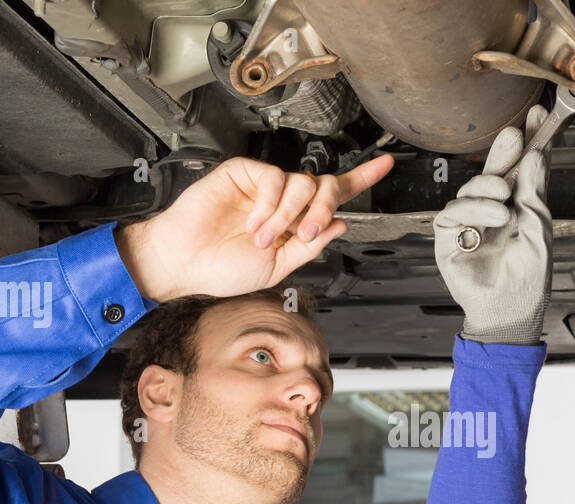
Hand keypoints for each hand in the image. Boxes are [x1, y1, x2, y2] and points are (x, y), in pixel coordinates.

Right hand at [116, 153, 393, 300]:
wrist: (187, 263)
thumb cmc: (223, 268)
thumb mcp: (278, 267)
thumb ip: (309, 246)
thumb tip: (339, 223)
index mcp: (295, 222)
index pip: (333, 196)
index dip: (362, 179)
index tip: (387, 164)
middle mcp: (284, 201)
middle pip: (325, 187)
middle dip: (324, 208)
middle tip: (305, 232)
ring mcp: (265, 186)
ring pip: (301, 184)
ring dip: (289, 215)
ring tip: (264, 238)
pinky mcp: (244, 173)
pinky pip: (274, 179)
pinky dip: (269, 206)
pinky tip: (254, 224)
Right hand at [433, 105, 552, 345]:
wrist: (508, 314)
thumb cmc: (528, 281)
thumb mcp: (540, 233)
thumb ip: (535, 193)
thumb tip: (535, 154)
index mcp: (519, 209)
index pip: (523, 169)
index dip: (530, 142)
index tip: (540, 116)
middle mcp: (493, 211)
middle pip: (494, 170)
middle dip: (503, 151)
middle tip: (514, 135)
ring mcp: (469, 223)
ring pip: (471, 188)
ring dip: (488, 190)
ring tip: (505, 208)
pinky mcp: (449, 238)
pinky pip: (451, 212)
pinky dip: (471, 210)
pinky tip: (493, 219)